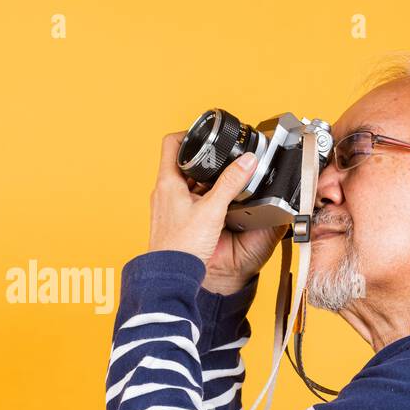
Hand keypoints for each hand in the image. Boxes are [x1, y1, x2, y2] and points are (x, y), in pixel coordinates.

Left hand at [149, 131, 283, 294]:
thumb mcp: (213, 210)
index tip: (206, 137)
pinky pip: (186, 200)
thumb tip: (247, 161)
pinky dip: (201, 198)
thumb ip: (231, 183)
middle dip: (203, 161)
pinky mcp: (172, 220)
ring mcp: (166, 206)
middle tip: (222, 162)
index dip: (189, 134)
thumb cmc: (183, 246)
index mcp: (167, 182)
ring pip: (186, 183)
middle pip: (182, 163)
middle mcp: (162, 192)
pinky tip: (215, 207)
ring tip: (223, 186)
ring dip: (204, 181)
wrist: (172, 275)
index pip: (172, 143)